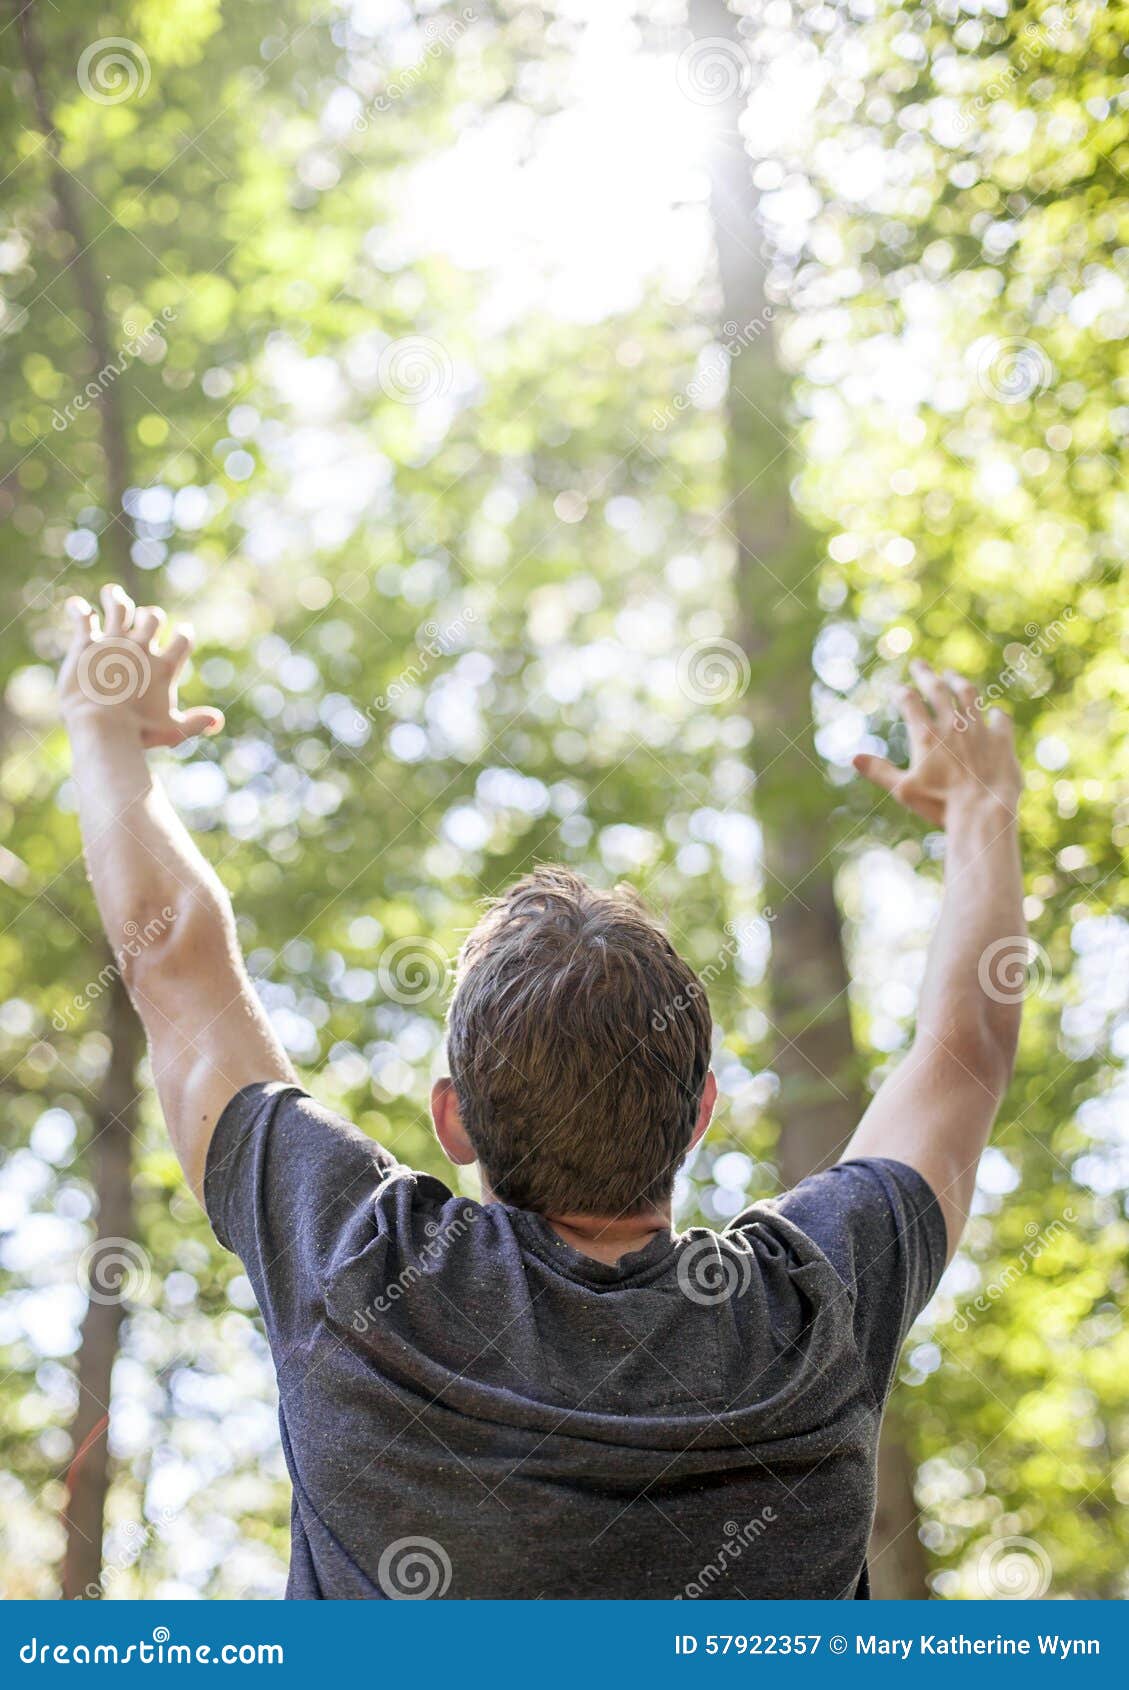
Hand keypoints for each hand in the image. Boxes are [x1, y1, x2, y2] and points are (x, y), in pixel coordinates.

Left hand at [59, 583, 224, 748]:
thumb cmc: (138, 731)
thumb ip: (196, 723)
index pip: (183, 640)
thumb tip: (219, 722)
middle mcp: (141, 648)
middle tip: (146, 618)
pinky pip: (83, 617)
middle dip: (151, 616)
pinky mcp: (86, 643)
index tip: (184, 632)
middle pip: (153, 617)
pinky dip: (79, 610)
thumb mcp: (172, 731)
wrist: (102, 724)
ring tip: (112, 593)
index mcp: (164, 667)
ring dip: (115, 598)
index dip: (185, 634)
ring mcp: (113, 642)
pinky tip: (76, 607)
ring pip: (119, 606)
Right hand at [853, 659, 1020, 827]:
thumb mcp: (903, 790)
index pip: (908, 701)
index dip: (899, 692)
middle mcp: (953, 725)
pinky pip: (1000, 719)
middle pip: (937, 689)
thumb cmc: (940, 804)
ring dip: (958, 682)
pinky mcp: (1002, 740)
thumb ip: (879, 771)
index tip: (895, 688)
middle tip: (919, 664)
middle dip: (925, 674)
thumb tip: (854, 758)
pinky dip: (996, 714)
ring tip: (952, 675)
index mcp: (926, 735)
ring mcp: (980, 729)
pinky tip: (994, 713)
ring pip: (969, 695)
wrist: (983, 812)